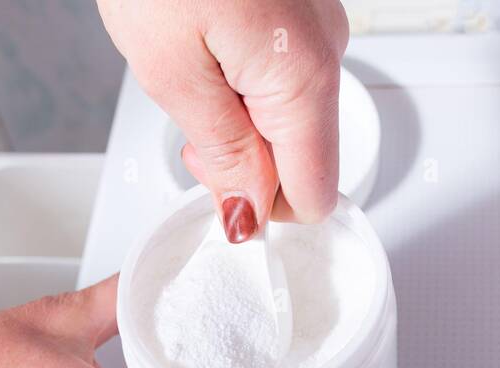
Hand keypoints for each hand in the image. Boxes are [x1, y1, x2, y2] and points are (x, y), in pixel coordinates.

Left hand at [98, 0, 348, 240]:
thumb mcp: (173, 74)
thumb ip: (222, 153)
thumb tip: (247, 215)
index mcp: (304, 76)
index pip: (311, 195)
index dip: (259, 208)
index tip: (216, 193)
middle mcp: (326, 50)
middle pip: (301, 158)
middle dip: (244, 163)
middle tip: (190, 124)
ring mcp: (316, 27)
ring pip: (288, 118)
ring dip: (238, 120)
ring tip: (190, 72)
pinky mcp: (297, 12)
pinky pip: (281, 78)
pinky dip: (241, 84)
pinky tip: (205, 51)